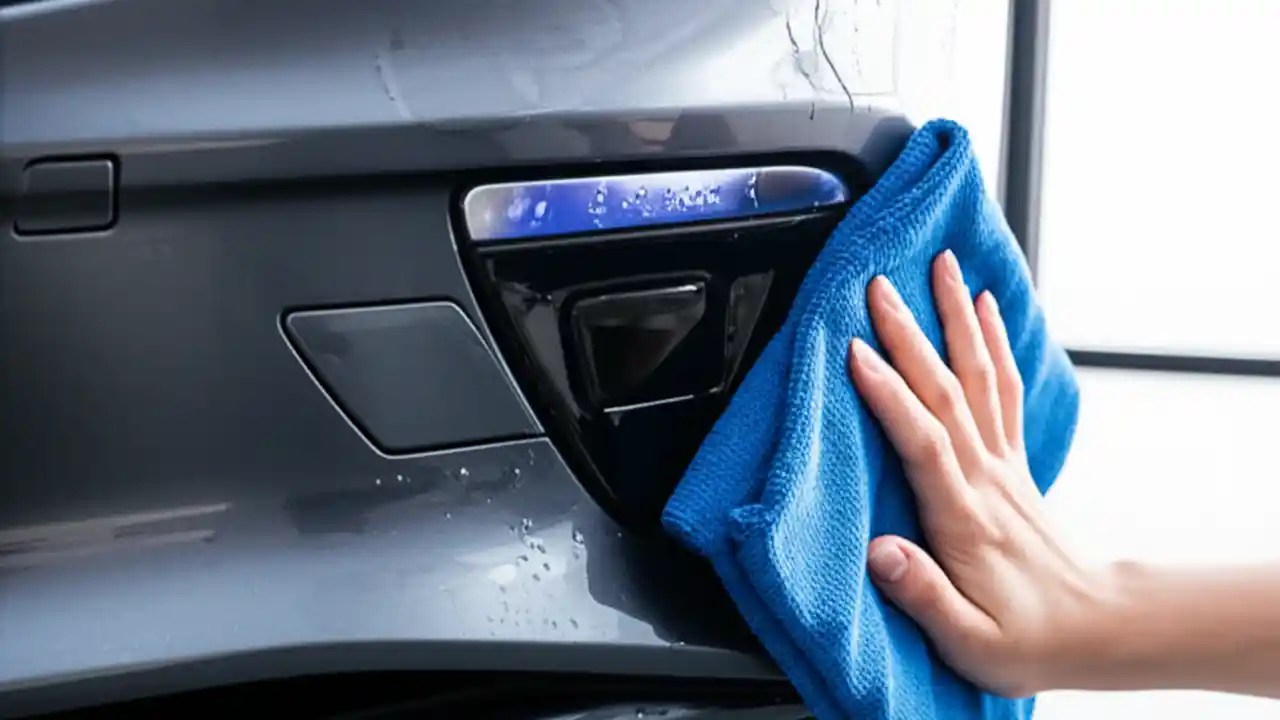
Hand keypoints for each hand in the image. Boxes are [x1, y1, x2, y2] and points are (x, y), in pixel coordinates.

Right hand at [847, 251, 1108, 696]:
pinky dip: (994, 341)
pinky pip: (1005, 388)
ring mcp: (1003, 463)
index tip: (855, 351)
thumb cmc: (1027, 638)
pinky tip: (983, 306)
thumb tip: (880, 552)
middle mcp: (986, 478)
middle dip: (910, 334)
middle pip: (946, 391)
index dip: (889, 394)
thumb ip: (923, 595)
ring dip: (955, 318)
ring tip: (940, 265)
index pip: (924, 441)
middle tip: (879, 286)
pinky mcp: (1013, 461)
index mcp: (964, 517)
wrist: (1096, 630)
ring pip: (979, 375)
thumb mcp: (970, 641)